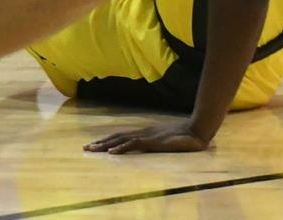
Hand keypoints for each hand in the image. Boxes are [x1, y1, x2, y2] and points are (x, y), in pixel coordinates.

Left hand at [85, 119, 208, 154]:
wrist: (196, 130)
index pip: (122, 136)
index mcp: (144, 133)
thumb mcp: (166, 140)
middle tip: (85, 148)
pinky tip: (112, 153)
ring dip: (105, 145)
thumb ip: (157, 142)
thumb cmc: (184, 136)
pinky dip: (121, 148)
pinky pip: (133, 145)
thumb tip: (150, 145)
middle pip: (117, 136)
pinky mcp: (152, 142)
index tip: (95, 144)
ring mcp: (146, 136)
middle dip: (101, 142)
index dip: (108, 140)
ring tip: (92, 149)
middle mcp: (142, 132)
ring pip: (121, 140)